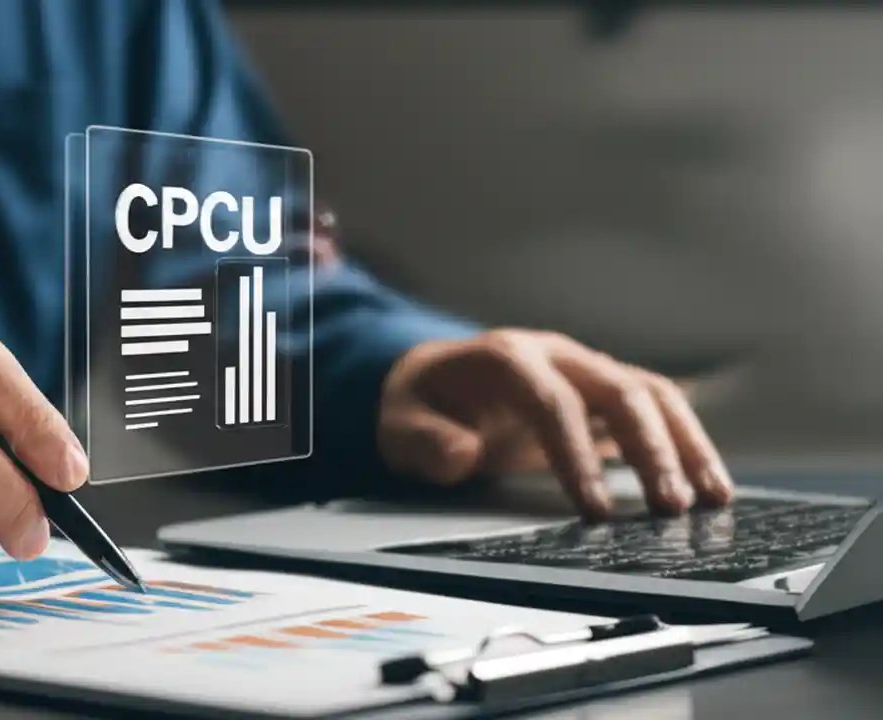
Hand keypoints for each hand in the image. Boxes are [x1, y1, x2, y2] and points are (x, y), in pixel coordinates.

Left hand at [378, 329, 733, 516]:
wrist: (432, 379)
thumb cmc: (418, 405)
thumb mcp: (399, 424)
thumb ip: (424, 440)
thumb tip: (463, 452)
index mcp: (506, 358)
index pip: (552, 401)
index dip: (576, 453)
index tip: (595, 508)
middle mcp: (556, 356)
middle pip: (619, 389)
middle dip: (651, 449)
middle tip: (672, 507)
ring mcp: (584, 369)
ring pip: (651, 393)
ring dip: (686, 444)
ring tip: (713, 498)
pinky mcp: (602, 393)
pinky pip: (656, 409)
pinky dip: (686, 443)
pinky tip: (709, 483)